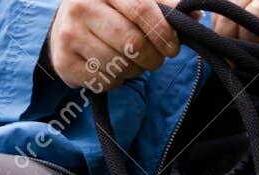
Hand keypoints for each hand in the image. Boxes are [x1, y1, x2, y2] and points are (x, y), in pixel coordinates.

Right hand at [46, 0, 180, 92]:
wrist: (66, 24)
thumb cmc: (111, 12)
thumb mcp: (135, 1)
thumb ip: (165, 5)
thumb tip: (195, 14)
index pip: (141, 10)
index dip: (163, 32)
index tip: (172, 47)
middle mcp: (81, 7)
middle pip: (133, 43)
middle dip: (152, 57)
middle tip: (154, 58)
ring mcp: (68, 34)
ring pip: (120, 66)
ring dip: (135, 70)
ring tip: (131, 61)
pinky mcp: (64, 62)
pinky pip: (105, 82)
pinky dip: (117, 81)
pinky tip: (112, 68)